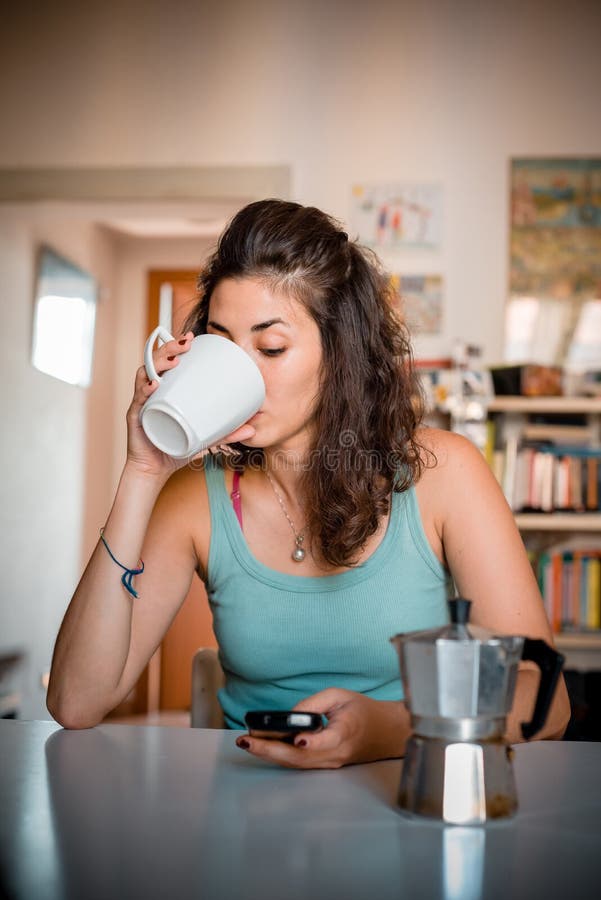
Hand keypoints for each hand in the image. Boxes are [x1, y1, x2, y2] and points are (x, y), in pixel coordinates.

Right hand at [126, 331, 255, 477]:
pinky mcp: (135, 417)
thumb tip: (252, 429)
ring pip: (145, 375)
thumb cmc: (175, 448)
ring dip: (158, 364)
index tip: (192, 338)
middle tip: (185, 343)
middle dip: (169, 348)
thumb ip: (226, 433)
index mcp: (165, 390)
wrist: (154, 470)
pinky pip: (138, 400)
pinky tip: (154, 385)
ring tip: (174, 360)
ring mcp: (142, 402)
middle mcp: (151, 391)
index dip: (176, 346)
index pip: (168, 362)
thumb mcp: (204, 438)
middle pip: (156, 362)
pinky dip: (144, 391)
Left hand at [236, 688, 410, 768]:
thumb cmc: (361, 710)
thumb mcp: (339, 696)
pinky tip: (262, 747)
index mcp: (347, 731)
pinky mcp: (325, 765)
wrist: (384, 732)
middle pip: (302, 757)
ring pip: (297, 763)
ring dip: (270, 754)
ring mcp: (330, 763)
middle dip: (271, 750)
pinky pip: (299, 763)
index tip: (298, 739)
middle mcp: (337, 752)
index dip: (313, 741)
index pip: (329, 739)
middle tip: (246, 741)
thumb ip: (314, 704)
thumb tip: (289, 716)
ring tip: (247, 743)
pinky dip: (279, 756)